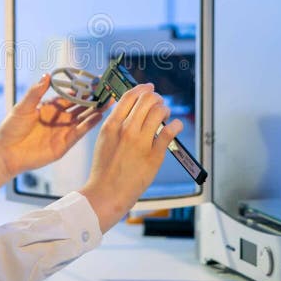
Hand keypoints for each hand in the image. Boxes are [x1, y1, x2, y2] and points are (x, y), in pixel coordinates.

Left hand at [0, 74, 109, 186]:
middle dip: (93, 99)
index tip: (94, 80)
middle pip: (80, 107)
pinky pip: (78, 133)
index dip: (82, 88)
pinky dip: (89, 125)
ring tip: (108, 101)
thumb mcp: (23, 107)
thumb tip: (46, 75)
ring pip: (83, 119)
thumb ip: (36, 92)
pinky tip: (98, 116)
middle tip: (107, 90)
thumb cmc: (10, 129)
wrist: (4, 153)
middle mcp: (59, 119)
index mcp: (50, 108)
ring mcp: (62, 131)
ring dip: (95, 111)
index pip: (70, 96)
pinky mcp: (63, 145)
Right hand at [79, 83, 182, 232]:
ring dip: (165, 109)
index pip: (129, 97)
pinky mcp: (154, 155)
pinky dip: (175, 125)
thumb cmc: (104, 169)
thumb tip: (130, 110)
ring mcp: (141, 142)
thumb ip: (115, 124)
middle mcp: (126, 130)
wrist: (107, 192)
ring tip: (166, 116)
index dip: (142, 88)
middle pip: (146, 100)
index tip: (148, 87)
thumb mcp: (104, 140)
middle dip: (156, 98)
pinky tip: (176, 126)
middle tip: (159, 103)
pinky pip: (169, 132)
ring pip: (159, 112)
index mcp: (112, 125)